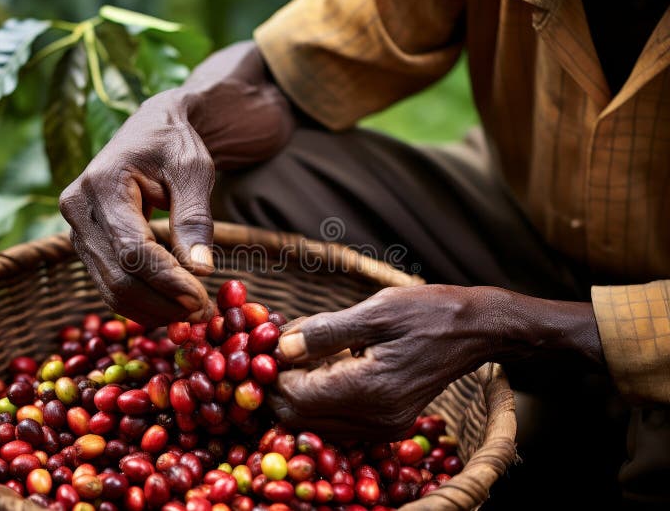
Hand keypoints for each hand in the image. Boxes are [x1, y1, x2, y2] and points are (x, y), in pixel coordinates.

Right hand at [59, 42, 293, 325]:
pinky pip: (109, 284)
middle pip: (118, 275)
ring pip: (111, 288)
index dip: (167, 281)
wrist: (152, 130)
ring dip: (154, 309)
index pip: (133, 249)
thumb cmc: (176, 146)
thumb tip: (201, 270)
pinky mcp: (86, 245)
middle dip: (162, 301)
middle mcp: (78, 209)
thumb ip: (194, 218)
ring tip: (193, 313)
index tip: (202, 300)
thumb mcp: (193, 172)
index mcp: (101, 184)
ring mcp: (77, 230)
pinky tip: (173, 305)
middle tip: (203, 313)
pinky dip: (142, 302)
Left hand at [270, 285, 602, 440]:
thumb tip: (279, 348)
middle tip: (268, 352)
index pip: (297, 397)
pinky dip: (317, 399)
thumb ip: (325, 332)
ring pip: (314, 423)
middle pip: (300, 417)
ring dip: (295, 393)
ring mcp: (383, 426)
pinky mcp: (387, 424)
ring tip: (293, 355)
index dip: (269, 374)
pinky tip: (318, 368)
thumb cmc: (429, 311)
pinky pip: (335, 421)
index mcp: (371, 390)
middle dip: (276, 386)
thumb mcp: (375, 311)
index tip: (259, 345)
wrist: (477, 330)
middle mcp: (375, 419)